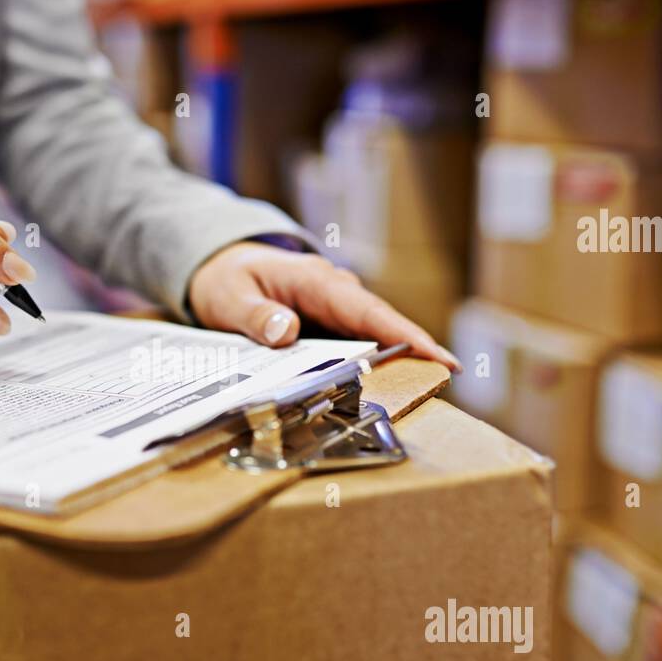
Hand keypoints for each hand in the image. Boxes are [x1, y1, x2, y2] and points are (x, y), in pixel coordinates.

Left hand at [187, 242, 461, 370]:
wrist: (219, 268)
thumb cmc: (226, 280)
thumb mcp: (228, 297)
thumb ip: (255, 316)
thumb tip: (287, 331)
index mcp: (314, 280)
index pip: (366, 309)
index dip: (404, 333)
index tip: (438, 355)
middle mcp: (333, 292)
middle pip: (381, 325)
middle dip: (414, 353)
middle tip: (442, 383)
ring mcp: (334, 309)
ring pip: (372, 338)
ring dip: (394, 364)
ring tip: (421, 393)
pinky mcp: (329, 326)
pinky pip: (354, 346)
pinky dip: (368, 366)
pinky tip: (380, 393)